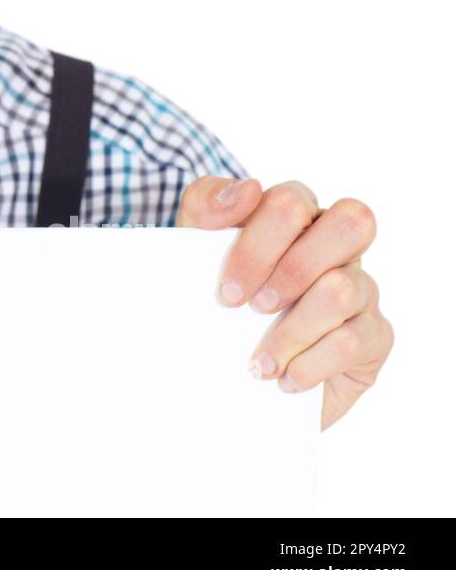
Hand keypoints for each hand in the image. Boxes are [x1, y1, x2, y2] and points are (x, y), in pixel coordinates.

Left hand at [176, 176, 393, 429]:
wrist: (218, 354)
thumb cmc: (214, 282)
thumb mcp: (194, 240)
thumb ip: (208, 204)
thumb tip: (248, 190)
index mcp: (299, 214)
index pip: (293, 202)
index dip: (259, 245)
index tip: (227, 292)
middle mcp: (338, 246)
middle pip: (350, 224)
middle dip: (294, 269)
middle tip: (253, 308)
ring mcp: (363, 289)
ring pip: (343, 289)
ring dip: (291, 331)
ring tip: (258, 362)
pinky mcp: (374, 336)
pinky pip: (353, 342)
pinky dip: (310, 365)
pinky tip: (283, 379)